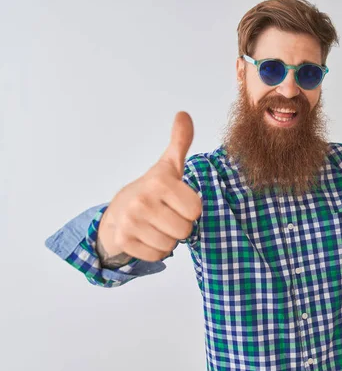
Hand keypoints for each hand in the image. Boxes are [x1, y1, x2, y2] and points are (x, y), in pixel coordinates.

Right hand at [98, 112, 202, 261]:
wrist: (117, 212)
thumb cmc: (151, 190)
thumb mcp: (168, 166)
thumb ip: (180, 142)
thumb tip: (183, 114)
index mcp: (160, 182)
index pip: (196, 210)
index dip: (190, 208)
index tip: (178, 201)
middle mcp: (143, 201)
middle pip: (185, 230)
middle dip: (180, 225)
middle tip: (166, 215)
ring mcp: (131, 222)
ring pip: (171, 244)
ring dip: (168, 238)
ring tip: (156, 224)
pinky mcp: (124, 241)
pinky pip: (157, 255)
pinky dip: (155, 250)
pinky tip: (146, 235)